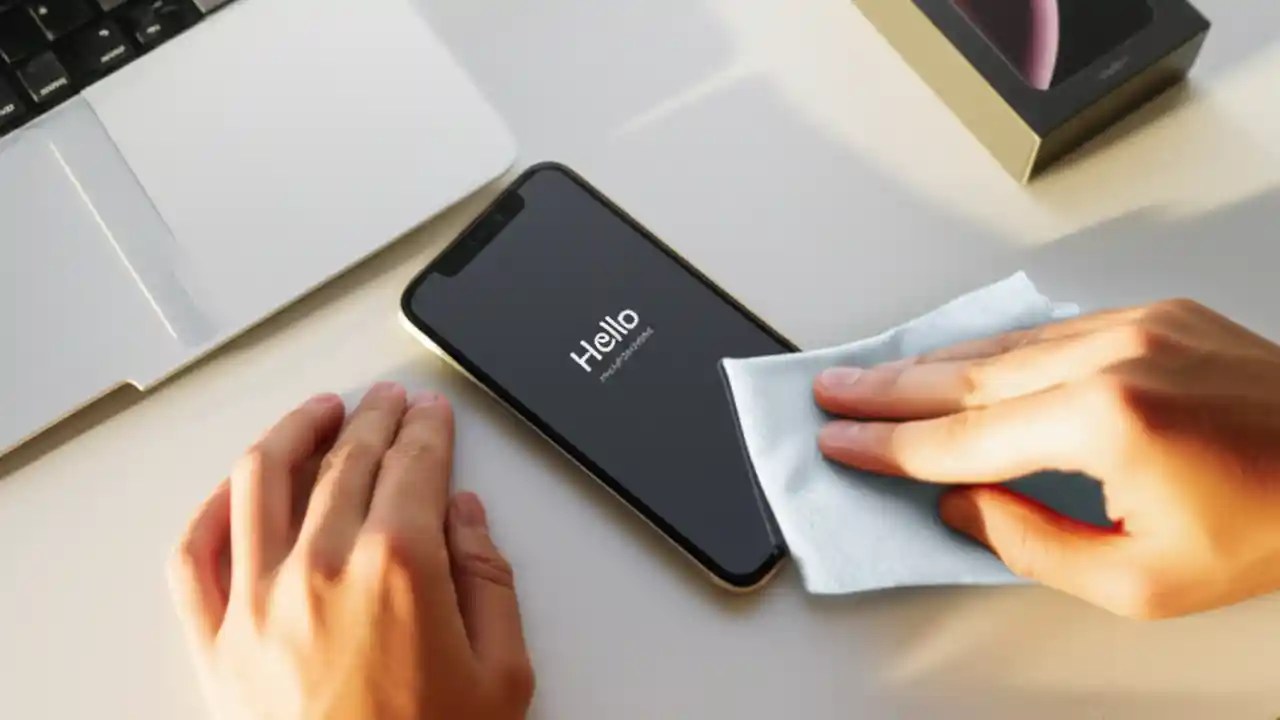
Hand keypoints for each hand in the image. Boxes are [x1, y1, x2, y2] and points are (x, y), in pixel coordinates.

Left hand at [168, 384, 533, 719]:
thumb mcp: (504, 674)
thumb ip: (491, 579)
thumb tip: (468, 517)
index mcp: (400, 569)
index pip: (415, 464)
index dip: (429, 428)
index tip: (433, 413)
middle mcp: (322, 569)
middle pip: (348, 459)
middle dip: (376, 419)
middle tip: (390, 402)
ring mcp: (259, 600)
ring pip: (263, 478)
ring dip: (295, 431)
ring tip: (318, 412)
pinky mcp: (217, 640)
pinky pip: (195, 552)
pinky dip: (212, 507)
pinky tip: (236, 488)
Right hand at [814, 300, 1279, 618]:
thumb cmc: (1271, 527)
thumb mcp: (1140, 580)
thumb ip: (1030, 542)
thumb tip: (961, 504)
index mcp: (1108, 421)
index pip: (963, 437)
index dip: (890, 446)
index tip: (839, 442)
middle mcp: (1114, 355)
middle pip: (966, 373)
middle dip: (888, 388)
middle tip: (831, 391)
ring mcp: (1136, 325)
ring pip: (1002, 342)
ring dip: (931, 362)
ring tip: (876, 375)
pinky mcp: (1154, 314)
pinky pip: (1050, 329)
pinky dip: (993, 347)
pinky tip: (959, 355)